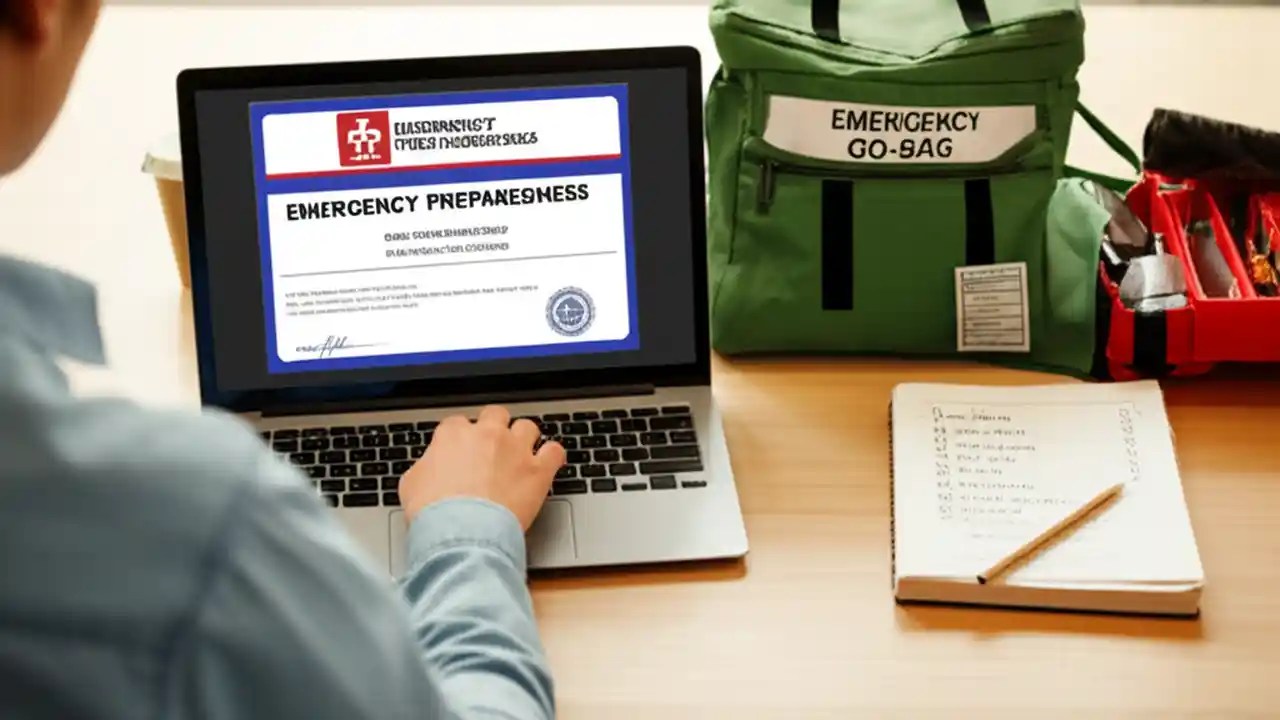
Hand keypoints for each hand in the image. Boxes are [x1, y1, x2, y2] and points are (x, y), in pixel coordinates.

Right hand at [400, 405, 565, 529]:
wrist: (461, 534)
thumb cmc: (434, 514)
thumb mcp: (411, 485)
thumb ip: (424, 468)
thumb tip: (429, 470)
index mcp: (454, 435)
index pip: (458, 423)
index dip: (462, 437)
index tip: (463, 450)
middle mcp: (487, 435)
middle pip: (496, 415)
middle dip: (495, 428)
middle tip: (493, 447)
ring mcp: (516, 450)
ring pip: (527, 427)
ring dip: (525, 439)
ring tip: (522, 454)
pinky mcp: (538, 471)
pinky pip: (554, 451)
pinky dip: (552, 455)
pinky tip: (548, 462)